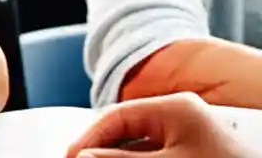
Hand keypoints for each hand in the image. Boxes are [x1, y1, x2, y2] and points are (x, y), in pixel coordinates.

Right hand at [65, 93, 256, 157]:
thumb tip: (83, 157)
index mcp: (176, 108)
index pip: (118, 115)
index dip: (88, 138)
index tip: (70, 157)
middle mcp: (183, 120)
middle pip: (127, 134)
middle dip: (102, 152)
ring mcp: (191, 142)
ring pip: (141, 150)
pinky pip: (158, 157)